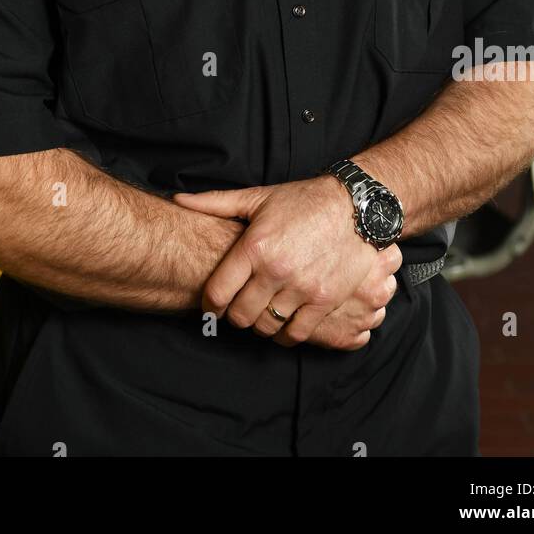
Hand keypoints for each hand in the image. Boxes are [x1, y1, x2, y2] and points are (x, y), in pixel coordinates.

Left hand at [172, 175, 401, 344]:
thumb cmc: (304, 201)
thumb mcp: (258, 198)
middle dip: (235, 315)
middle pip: (240, 315)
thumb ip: (215, 202)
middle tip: (238, 308)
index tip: (212, 306)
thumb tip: (178, 200)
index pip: (218, 293)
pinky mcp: (324, 301)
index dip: (210, 305)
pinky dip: (285, 335)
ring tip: (262, 313)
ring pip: (266, 327)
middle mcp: (275, 270)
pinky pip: (296, 334)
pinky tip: (283, 322)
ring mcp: (301, 289)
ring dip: (260, 324)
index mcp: (255, 246)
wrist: (356, 208)